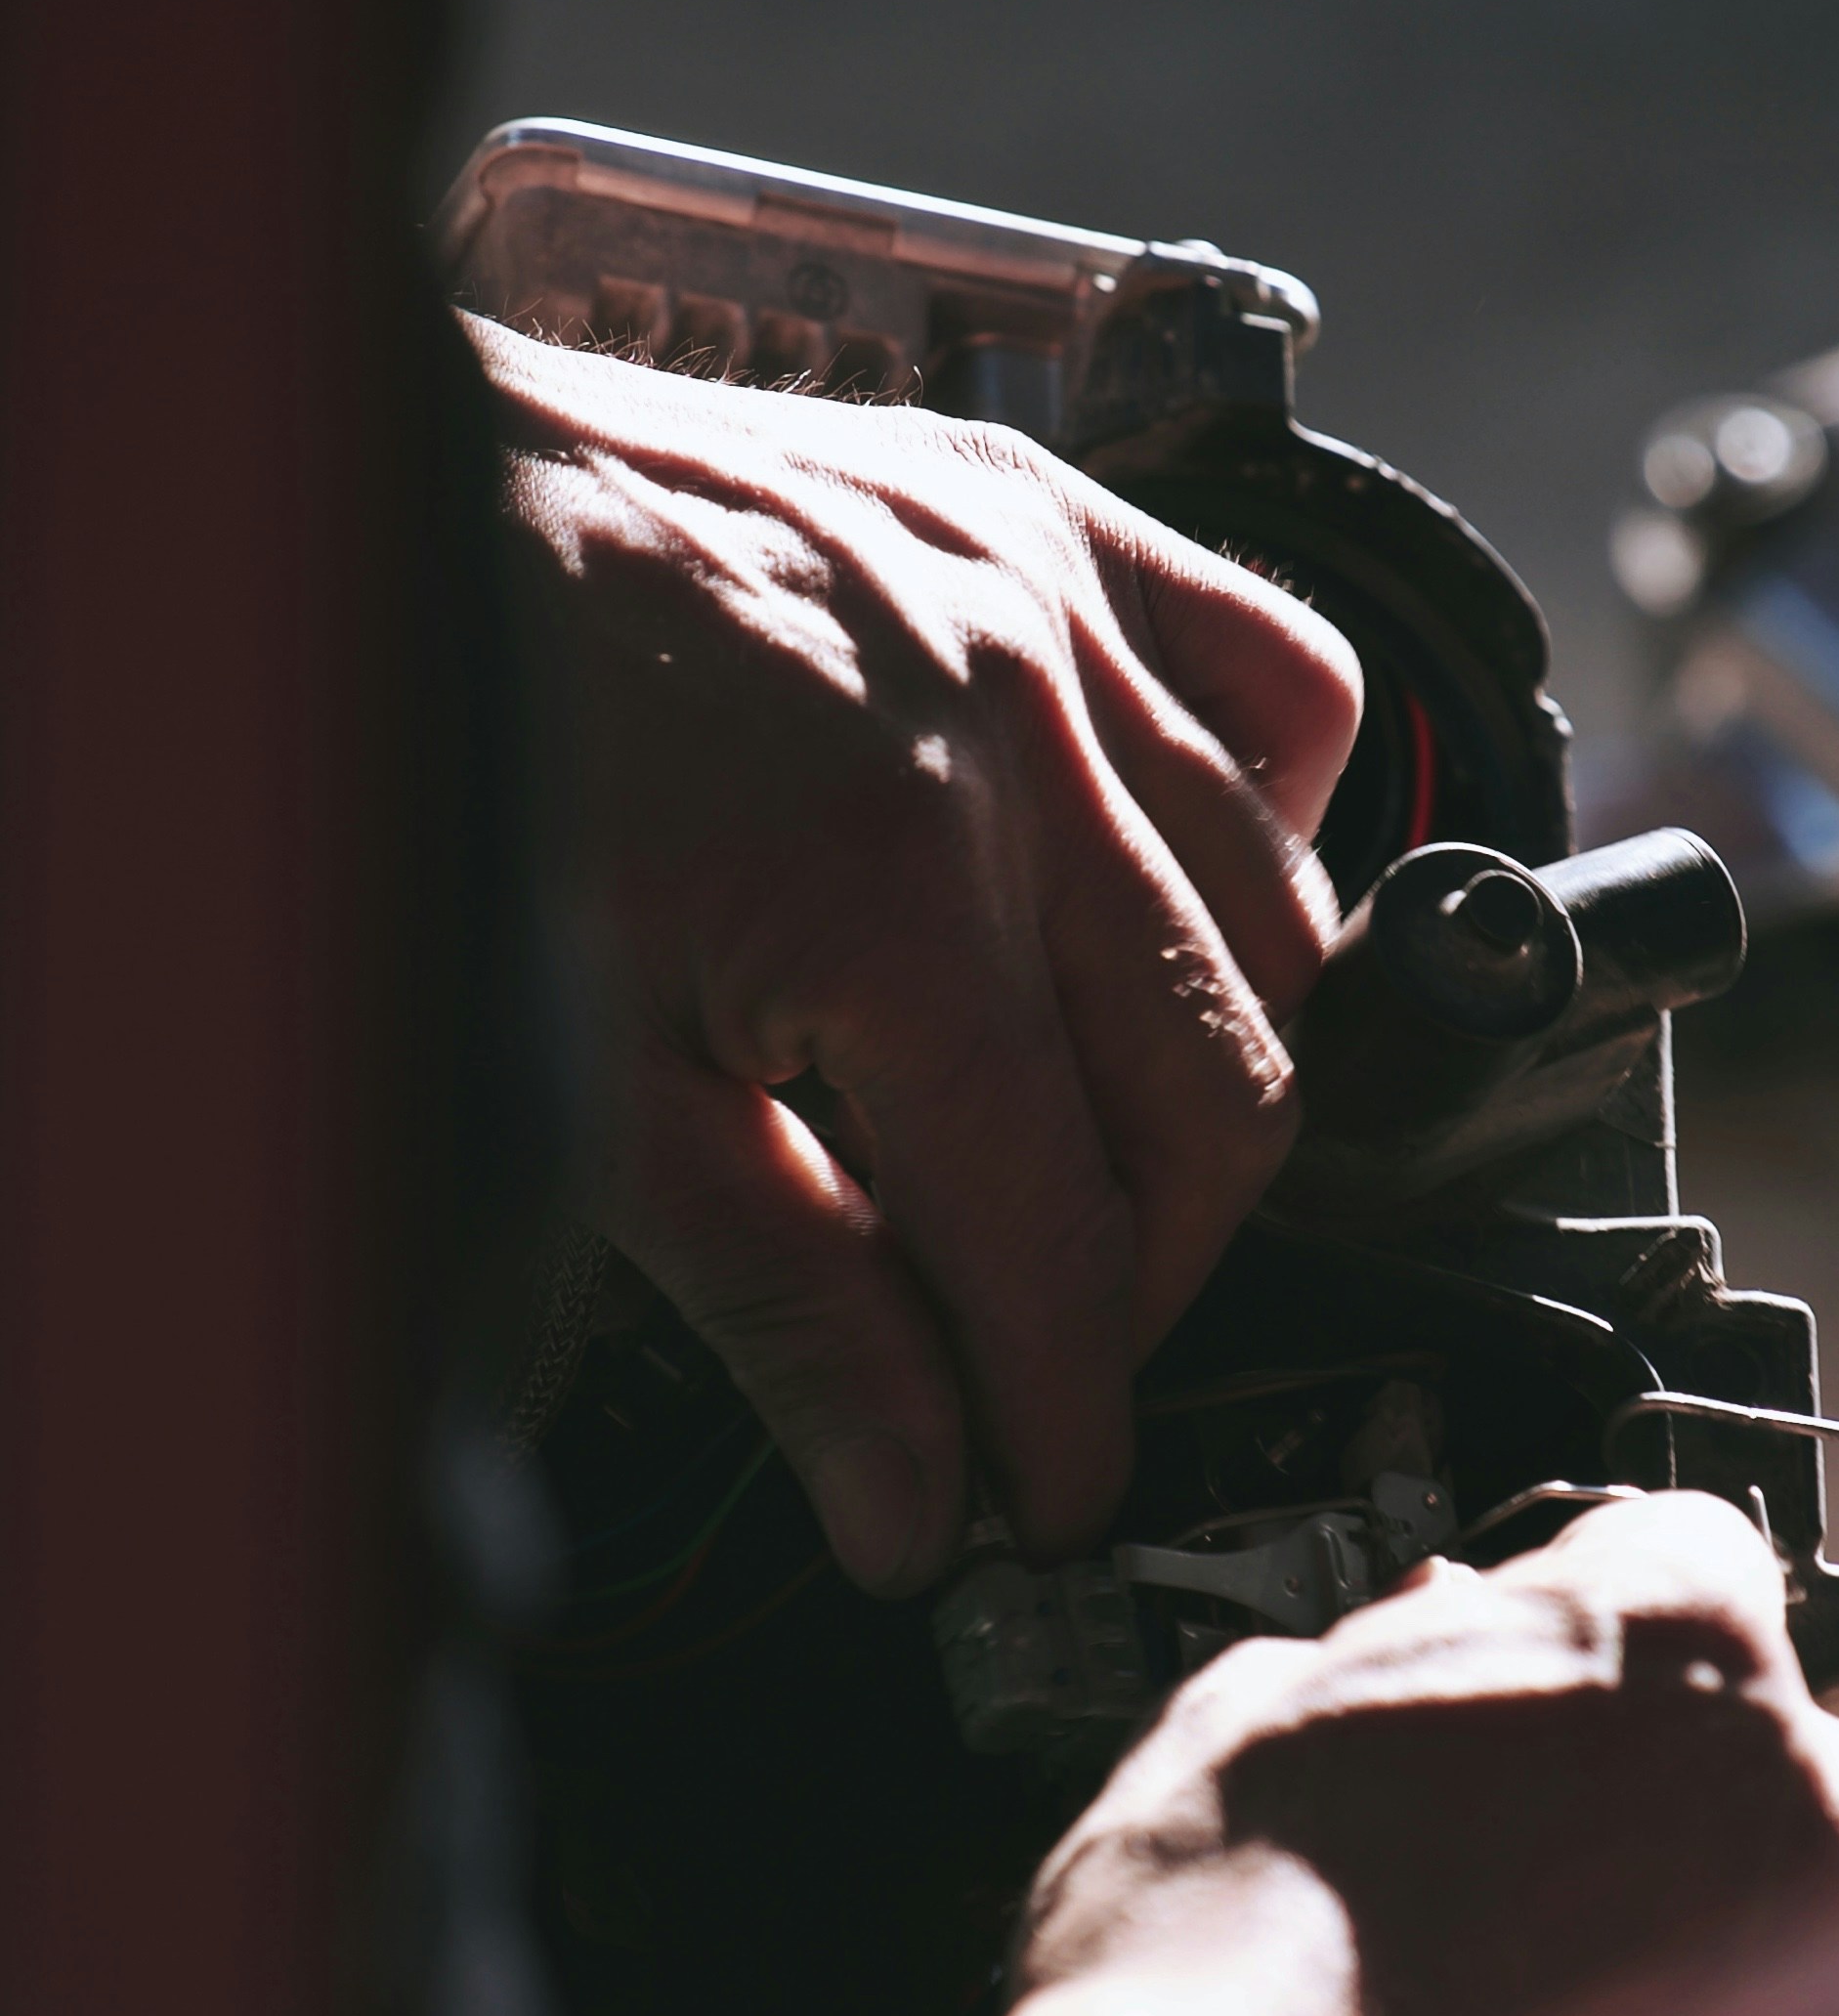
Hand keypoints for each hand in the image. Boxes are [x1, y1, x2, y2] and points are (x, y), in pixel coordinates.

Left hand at [479, 324, 1361, 1588]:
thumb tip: (912, 1503)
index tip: (1046, 1500)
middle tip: (1051, 1351)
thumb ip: (788, 1303)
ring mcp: (1054, 612)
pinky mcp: (1059, 521)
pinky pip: (1290, 683)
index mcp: (886, 892)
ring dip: (1212, 1075)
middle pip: (1219, 1101)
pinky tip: (1161, 897)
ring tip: (1087, 1151)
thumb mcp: (589, 1081)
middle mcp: (1013, 738)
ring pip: (1280, 921)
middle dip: (1152, 1275)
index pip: (1060, 1239)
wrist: (372, 512)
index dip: (1066, 1411)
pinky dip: (1274, 818)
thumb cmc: (453, 768)